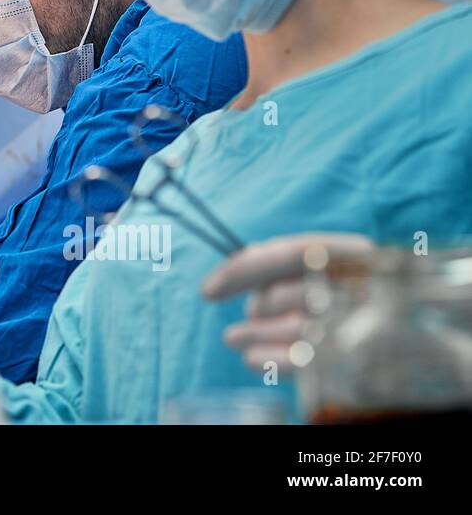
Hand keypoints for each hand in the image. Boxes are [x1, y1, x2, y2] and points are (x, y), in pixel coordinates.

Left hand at [202, 232, 373, 371]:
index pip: (295, 253)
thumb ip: (284, 259)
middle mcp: (366, 290)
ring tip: (232, 339)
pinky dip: (274, 360)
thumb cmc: (357, 292)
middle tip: (244, 318)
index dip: (245, 269)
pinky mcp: (362, 362)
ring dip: (257, 333)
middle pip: (290, 293)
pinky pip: (310, 361)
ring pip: (296, 329)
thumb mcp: (328, 266)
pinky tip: (251, 358)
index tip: (207, 291)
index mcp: (358, 256)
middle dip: (259, 306)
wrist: (407, 338)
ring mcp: (366, 328)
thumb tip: (238, 262)